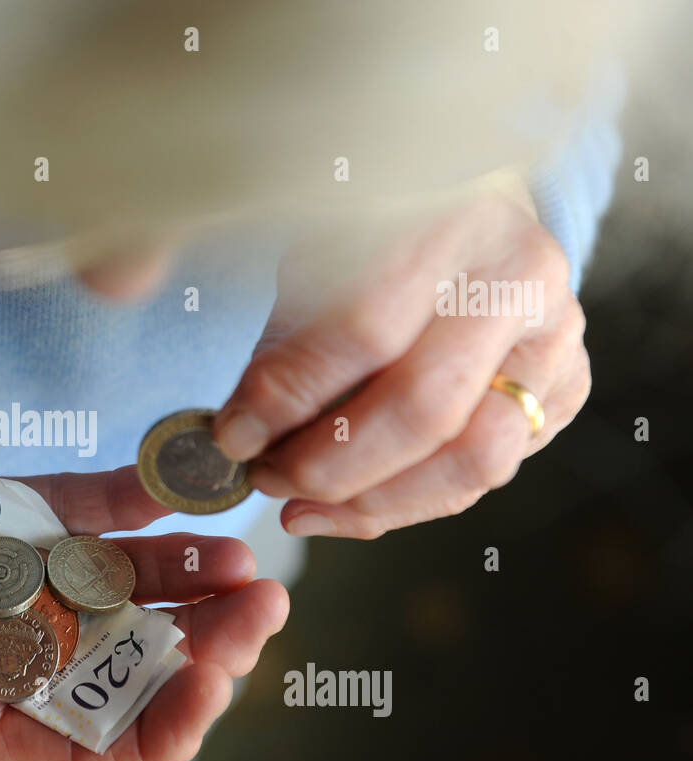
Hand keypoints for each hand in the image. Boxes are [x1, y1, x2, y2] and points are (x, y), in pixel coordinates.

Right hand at [0, 386, 287, 760]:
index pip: (97, 734)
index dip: (166, 713)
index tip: (216, 677)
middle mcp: (0, 653)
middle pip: (125, 658)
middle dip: (199, 638)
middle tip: (261, 606)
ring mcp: (3, 580)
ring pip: (116, 585)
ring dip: (181, 573)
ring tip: (241, 556)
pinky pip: (77, 511)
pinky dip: (131, 504)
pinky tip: (184, 492)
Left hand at [212, 189, 590, 537]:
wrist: (457, 226)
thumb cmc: (371, 242)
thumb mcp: (311, 262)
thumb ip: (283, 345)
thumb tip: (243, 437)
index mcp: (456, 218)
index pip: (366, 330)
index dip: (290, 395)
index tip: (232, 434)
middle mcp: (524, 280)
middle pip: (428, 408)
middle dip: (329, 462)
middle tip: (265, 476)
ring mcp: (558, 343)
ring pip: (472, 461)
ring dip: (369, 499)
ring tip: (295, 498)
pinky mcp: (562, 397)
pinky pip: (477, 483)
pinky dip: (398, 506)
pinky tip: (335, 508)